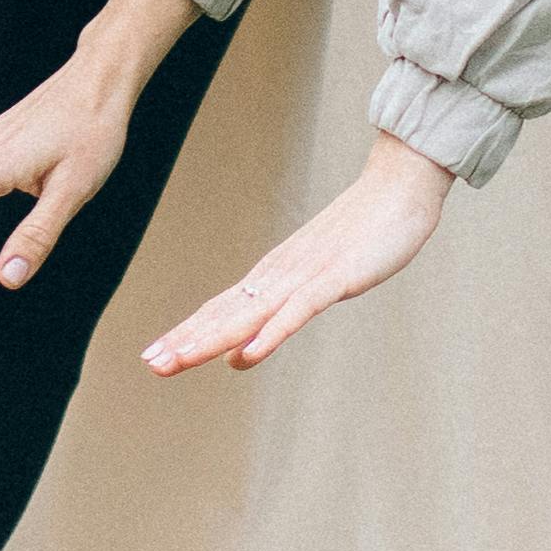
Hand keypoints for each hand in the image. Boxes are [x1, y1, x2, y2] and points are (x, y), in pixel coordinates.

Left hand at [141, 139, 454, 375]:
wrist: (400, 185)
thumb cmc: (363, 232)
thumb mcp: (315, 281)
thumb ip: (277, 313)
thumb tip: (238, 354)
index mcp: (274, 274)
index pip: (221, 309)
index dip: (188, 334)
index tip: (153, 357)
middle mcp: (281, 274)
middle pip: (226, 313)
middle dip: (187, 340)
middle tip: (150, 364)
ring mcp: (307, 275)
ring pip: (250, 315)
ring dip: (212, 338)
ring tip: (177, 360)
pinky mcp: (336, 278)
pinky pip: (298, 311)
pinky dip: (270, 333)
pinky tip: (247, 355)